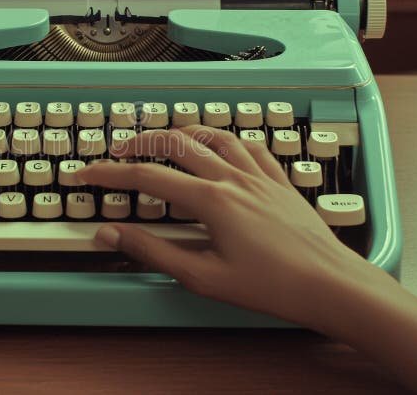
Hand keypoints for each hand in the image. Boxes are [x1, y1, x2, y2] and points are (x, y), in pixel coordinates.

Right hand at [79, 126, 378, 327]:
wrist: (329, 284)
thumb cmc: (272, 285)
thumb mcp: (202, 276)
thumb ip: (152, 251)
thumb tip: (112, 235)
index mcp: (210, 200)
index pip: (146, 176)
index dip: (109, 173)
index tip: (87, 172)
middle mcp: (232, 178)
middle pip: (176, 144)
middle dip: (141, 142)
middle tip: (118, 150)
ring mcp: (258, 176)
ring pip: (213, 135)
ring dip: (182, 132)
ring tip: (164, 138)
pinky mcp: (279, 181)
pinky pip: (249, 146)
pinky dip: (226, 138)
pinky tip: (222, 144)